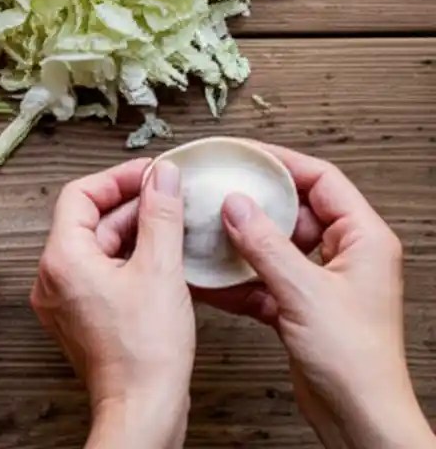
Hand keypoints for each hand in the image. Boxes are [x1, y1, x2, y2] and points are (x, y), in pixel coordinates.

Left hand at [32, 159, 193, 448]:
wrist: (142, 408)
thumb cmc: (147, 351)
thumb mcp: (160, 269)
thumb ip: (161, 214)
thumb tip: (163, 174)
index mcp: (61, 259)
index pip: (79, 194)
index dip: (118, 178)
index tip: (152, 172)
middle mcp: (52, 277)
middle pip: (88, 221)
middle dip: (131, 205)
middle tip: (171, 195)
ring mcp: (63, 299)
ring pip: (97, 248)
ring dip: (134, 232)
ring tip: (174, 223)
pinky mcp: (80, 317)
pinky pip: (101, 273)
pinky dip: (129, 259)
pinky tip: (164, 257)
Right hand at [195, 144, 435, 448]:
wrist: (359, 415)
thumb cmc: (355, 360)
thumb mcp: (303, 292)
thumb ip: (265, 245)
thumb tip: (235, 205)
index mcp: (363, 239)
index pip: (321, 180)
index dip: (281, 162)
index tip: (243, 153)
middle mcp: (345, 256)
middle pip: (293, 211)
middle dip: (252, 203)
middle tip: (215, 189)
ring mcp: (322, 282)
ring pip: (274, 247)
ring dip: (239, 243)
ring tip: (204, 230)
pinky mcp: (301, 308)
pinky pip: (263, 280)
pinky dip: (236, 279)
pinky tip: (208, 278)